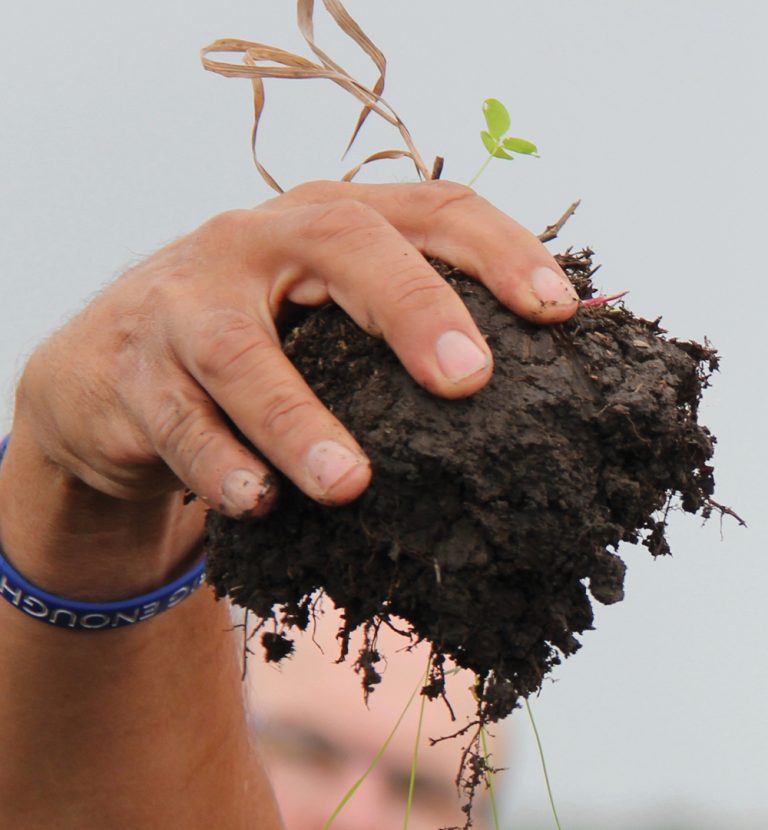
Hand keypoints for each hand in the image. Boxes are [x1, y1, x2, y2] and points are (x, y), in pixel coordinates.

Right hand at [4, 180, 577, 584]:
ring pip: (240, 351)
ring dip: (299, 420)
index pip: (429, 208)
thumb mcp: (322, 319)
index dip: (498, 248)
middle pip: (342, 241)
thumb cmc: (250, 343)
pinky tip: (258, 502)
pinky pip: (177, 422)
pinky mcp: (132, 371)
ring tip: (350, 482)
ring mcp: (185, 301)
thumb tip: (509, 388)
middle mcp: (255, 241)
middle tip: (468, 377)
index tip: (558, 311)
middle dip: (411, 306)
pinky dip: (218, 464)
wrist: (107, 367)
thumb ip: (392, 330)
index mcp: (324, 222)